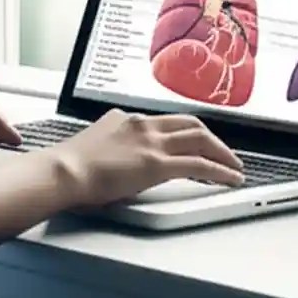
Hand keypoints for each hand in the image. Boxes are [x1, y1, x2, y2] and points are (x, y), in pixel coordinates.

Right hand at [47, 109, 243, 206]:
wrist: (62, 171)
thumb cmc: (70, 166)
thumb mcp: (94, 143)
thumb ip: (112, 144)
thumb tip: (116, 158)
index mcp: (128, 119)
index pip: (166, 122)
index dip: (186, 133)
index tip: (195, 143)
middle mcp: (143, 124)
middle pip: (190, 124)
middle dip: (212, 139)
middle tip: (224, 153)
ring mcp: (152, 142)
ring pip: (201, 139)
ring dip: (222, 153)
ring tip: (234, 167)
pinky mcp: (157, 163)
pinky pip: (199, 164)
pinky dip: (220, 171)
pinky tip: (229, 178)